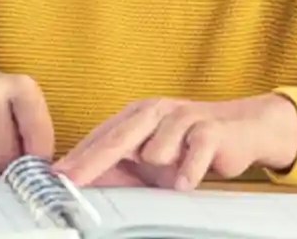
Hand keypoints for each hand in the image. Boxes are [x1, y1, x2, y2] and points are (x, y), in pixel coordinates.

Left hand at [54, 94, 296, 190]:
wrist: (241, 130)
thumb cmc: (188, 145)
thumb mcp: (150, 160)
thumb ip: (119, 169)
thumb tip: (81, 184)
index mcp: (135, 117)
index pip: (100, 139)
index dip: (77, 159)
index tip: (55, 177)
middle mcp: (154, 112)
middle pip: (117, 138)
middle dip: (91, 161)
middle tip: (70, 180)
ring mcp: (181, 118)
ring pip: (155, 150)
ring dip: (162, 168)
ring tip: (176, 172)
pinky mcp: (209, 129)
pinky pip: (193, 152)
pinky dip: (189, 170)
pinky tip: (186, 182)